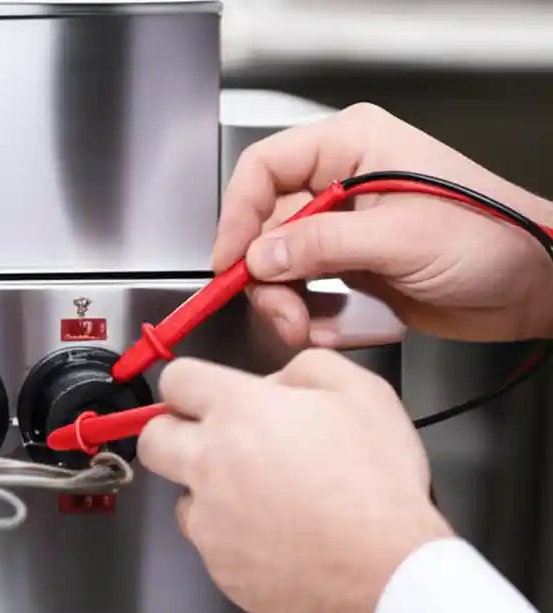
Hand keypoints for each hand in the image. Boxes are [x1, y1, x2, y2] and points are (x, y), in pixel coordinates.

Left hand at [137, 350, 453, 612]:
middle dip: (174, 434)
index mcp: (239, 412)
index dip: (191, 384)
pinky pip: (209, 542)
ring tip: (263, 498)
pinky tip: (277, 537)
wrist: (385, 574)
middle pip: (152, 437)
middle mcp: (208, 462)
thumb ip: (309, 368)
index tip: (207, 396)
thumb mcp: (365, 394)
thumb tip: (278, 380)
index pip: (176, 379)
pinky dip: (232, 537)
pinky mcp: (216, 564)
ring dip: (209, 491)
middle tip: (213, 442)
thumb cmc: (378, 487)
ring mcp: (208, 517)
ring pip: (182, 494)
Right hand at [217, 103, 552, 345]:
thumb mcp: (400, 238)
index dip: (239, 214)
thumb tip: (260, 256)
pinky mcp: (352, 264)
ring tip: (303, 326)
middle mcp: (342, 181)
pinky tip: (331, 326)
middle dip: (265, 274)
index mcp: (353, 146)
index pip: (265, 168)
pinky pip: (306, 290)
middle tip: (277, 310)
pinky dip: (310, 314)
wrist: (533, 287)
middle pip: (266, 223)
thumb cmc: (492, 238)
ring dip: (284, 301)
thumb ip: (322, 245)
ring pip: (280, 263)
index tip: (230, 260)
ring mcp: (346, 226)